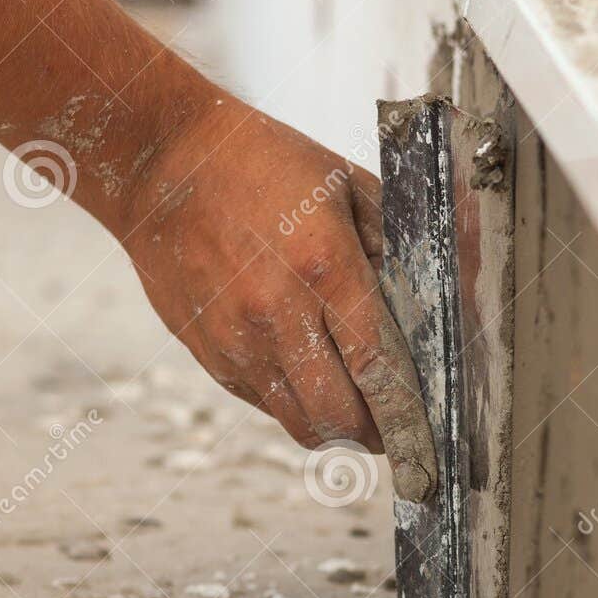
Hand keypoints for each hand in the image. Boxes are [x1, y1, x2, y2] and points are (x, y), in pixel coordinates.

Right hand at [118, 96, 436, 501]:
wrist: (162, 164)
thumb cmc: (262, 166)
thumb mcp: (345, 186)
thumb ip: (394, 244)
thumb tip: (436, 300)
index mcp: (322, 266)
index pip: (376, 366)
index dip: (407, 410)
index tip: (429, 429)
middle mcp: (276, 313)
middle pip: (337, 416)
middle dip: (376, 433)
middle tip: (397, 428)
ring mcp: (236, 340)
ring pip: (299, 424)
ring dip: (336, 428)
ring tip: (358, 412)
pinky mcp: (209, 353)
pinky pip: (265, 404)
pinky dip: (295, 404)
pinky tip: (309, 375)